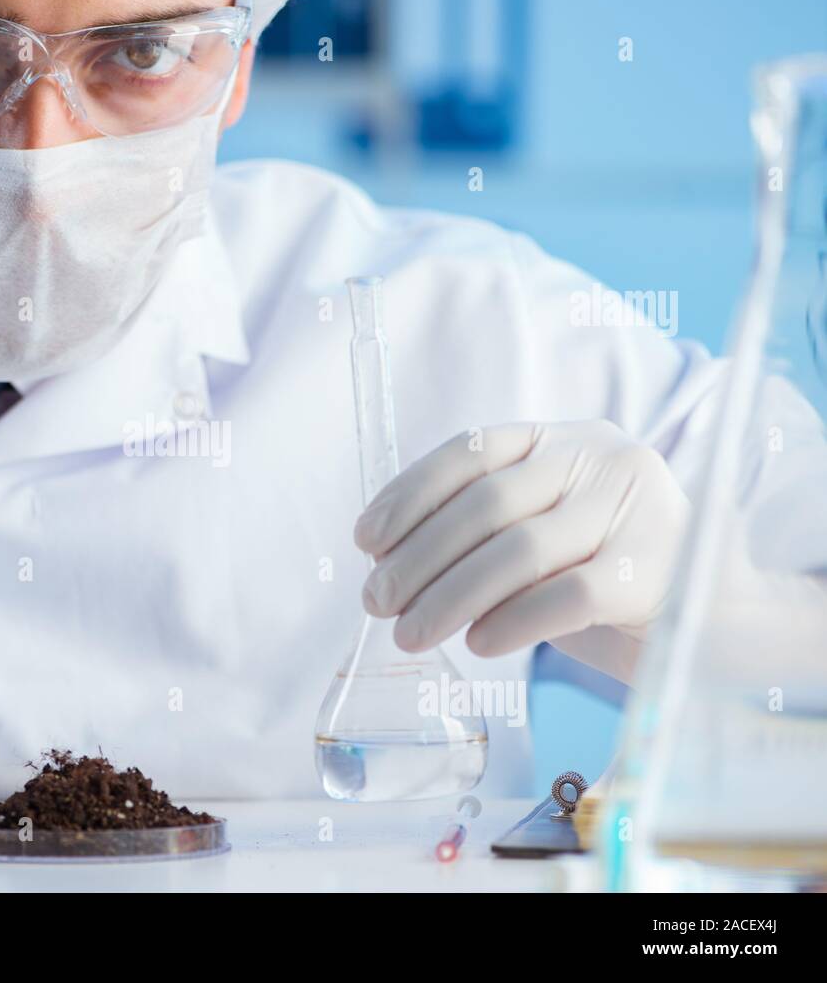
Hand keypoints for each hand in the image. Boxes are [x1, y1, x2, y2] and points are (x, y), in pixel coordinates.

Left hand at [354, 420, 689, 682]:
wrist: (714, 613)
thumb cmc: (602, 570)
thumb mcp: (541, 530)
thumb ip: (481, 530)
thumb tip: (386, 559)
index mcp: (562, 437)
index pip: (471, 450)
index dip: (409, 493)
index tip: (366, 540)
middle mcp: (600, 458)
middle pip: (487, 504)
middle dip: (419, 557)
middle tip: (376, 601)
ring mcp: (633, 511)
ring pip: (520, 551)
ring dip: (451, 597)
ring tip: (410, 634)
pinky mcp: (656, 572)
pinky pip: (565, 598)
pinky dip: (511, 622)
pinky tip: (477, 644)